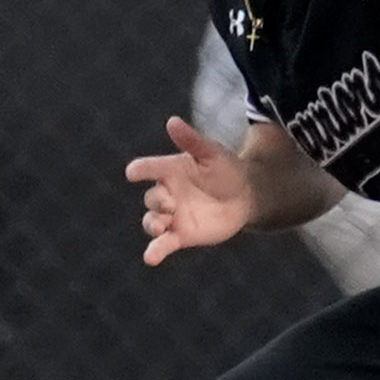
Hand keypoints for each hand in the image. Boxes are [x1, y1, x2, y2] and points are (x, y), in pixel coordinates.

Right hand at [128, 116, 254, 266]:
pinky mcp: (180, 235)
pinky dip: (154, 252)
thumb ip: (191, 141)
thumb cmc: (226, 170)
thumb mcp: (212, 153)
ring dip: (152, 225)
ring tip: (160, 227)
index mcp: (169, 171)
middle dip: (157, 202)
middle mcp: (167, 193)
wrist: (245, 196)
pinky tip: (150, 258)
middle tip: (171, 203)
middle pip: (150, 199)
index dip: (140, 170)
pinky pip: (162, 245)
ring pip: (151, 222)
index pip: (148, 169)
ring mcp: (172, 216)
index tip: (133, 173)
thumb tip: (172, 121)